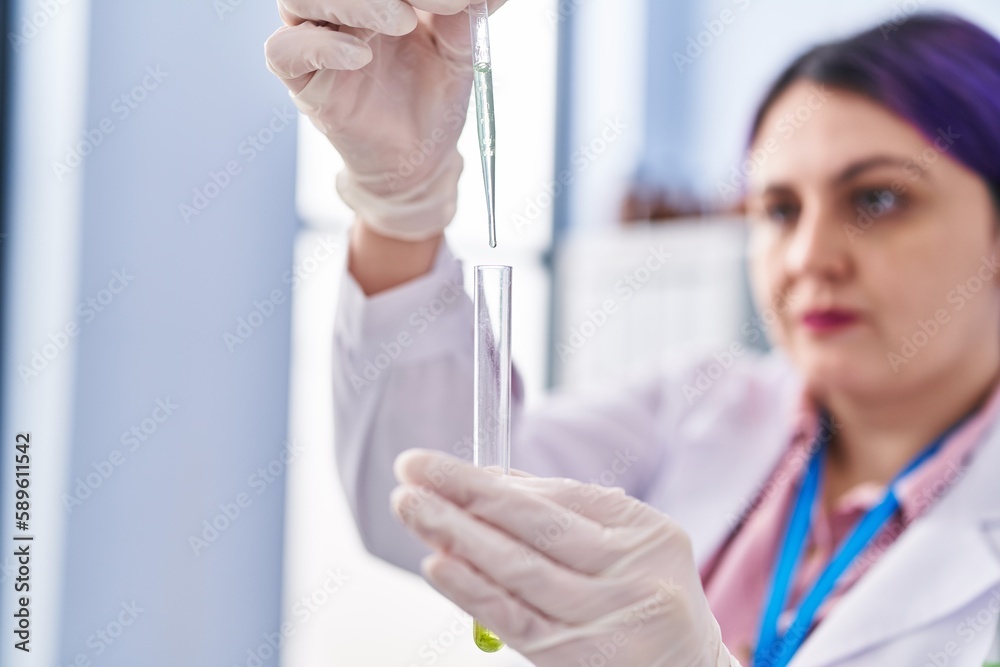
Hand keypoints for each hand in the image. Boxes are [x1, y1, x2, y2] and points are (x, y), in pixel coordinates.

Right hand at [265, 0, 504, 240]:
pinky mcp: (302, 81)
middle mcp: (338, 9)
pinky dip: (320, 47)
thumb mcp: (457, 52)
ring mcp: (314, 40)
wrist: (420, 157)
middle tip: (438, 2)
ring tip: (401, 19)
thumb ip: (464, 16)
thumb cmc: (432, 97)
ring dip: (353, 3)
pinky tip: (360, 56)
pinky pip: (285, 52)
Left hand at [390, 449, 739, 666]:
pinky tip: (438, 564)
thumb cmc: (648, 603)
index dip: (489, 478)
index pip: (558, 496)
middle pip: (536, 525)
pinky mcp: (579, 661)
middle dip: (465, 493)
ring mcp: (608, 621)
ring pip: (520, 569)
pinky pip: (516, 622)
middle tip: (410, 471)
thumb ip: (565, 514)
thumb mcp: (630, 548)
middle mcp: (633, 575)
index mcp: (648, 534)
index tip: (435, 464)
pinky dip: (473, 592)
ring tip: (412, 508)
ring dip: (457, 534)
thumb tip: (484, 480)